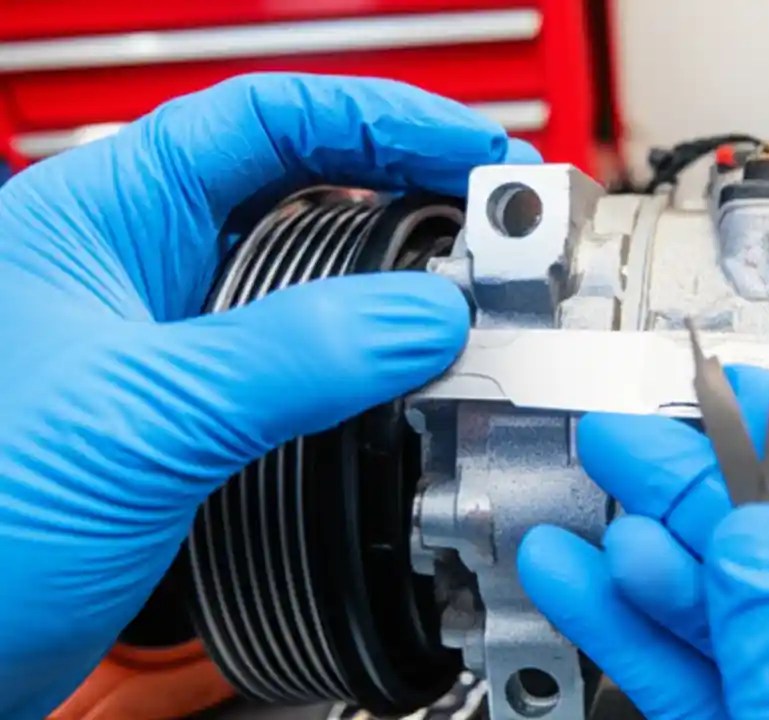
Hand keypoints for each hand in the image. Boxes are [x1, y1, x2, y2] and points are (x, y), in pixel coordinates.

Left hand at [0, 73, 536, 717]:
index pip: (265, 121)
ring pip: (311, 283)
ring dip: (396, 289)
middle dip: (408, 200)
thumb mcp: (144, 417)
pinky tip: (415, 373)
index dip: (381, 120)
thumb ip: (299, 356)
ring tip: (469, 297)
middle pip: (303, 191)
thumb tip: (427, 317)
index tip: (473, 152)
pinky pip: (306, 363)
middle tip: (493, 227)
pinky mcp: (198, 418)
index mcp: (100, 220)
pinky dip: (370, 362)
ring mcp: (172, 345)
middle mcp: (139, 271)